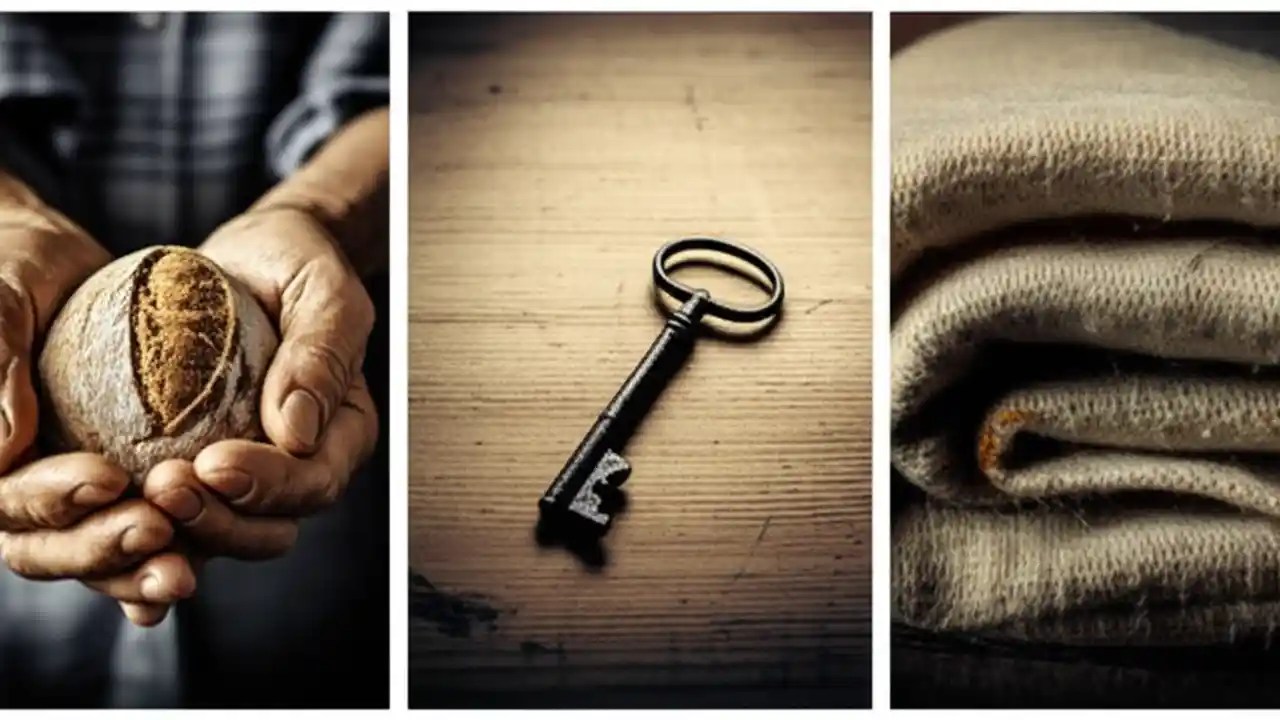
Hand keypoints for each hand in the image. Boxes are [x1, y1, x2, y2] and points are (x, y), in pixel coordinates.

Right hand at [0, 187, 194, 626]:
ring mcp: (65, 498)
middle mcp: (15, 490)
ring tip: (186, 574)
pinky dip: (161, 561)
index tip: (108, 477)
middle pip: (47, 547)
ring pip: (95, 554)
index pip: (5, 502)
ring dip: (137, 571)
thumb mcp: (0, 302)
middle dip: (103, 547)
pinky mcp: (116, 492)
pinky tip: (197, 572)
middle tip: (159, 532)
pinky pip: (136, 532)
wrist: (55, 268)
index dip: (51, 500)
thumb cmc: (12, 269)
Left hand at [144, 207, 377, 561]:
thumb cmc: (295, 264)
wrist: (249, 255)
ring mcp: (245, 471)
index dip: (268, 485)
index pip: (315, 481)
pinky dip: (140, 517)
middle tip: (163, 486)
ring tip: (134, 497)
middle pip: (266, 527)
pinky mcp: (195, 466)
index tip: (217, 462)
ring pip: (217, 532)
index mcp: (341, 431)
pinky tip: (105, 502)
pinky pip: (172, 510)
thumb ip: (322, 354)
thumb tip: (299, 430)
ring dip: (178, 527)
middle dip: (216, 520)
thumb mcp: (323, 290)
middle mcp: (298, 464)